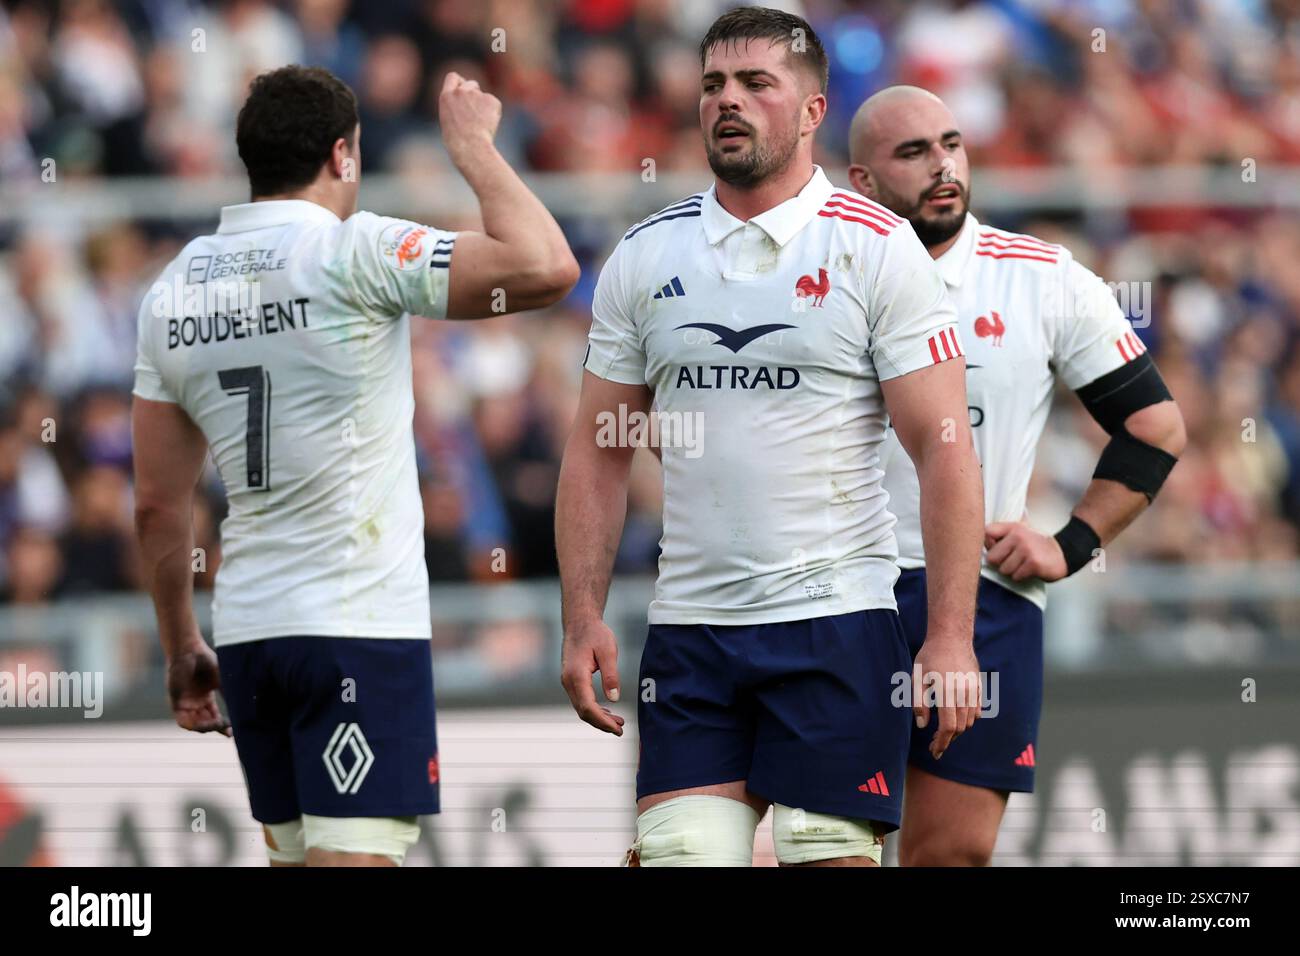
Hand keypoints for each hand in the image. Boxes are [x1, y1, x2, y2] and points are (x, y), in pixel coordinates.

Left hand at [165, 641, 230, 735]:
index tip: (233, 732)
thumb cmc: (205, 661)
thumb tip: (243, 708)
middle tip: (228, 728)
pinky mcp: (175, 702)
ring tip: (218, 725)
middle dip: (217, 728)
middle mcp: (195, 703)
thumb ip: (228, 695)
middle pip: (205, 723)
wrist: (189, 650)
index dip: (223, 726)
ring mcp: (185, 704)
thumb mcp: (221, 681)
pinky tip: (204, 724)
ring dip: (206, 728)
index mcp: (205, 698)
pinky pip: (182, 720)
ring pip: (194, 725)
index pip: (214, 717)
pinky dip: (192, 726)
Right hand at [438, 71, 501, 167]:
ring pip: (483, 95)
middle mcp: (461, 91)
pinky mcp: (491, 100)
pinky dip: (493, 113)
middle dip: (474, 93)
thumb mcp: (448, 121)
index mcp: (446, 96)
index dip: (460, 82)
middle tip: (476, 112)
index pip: (453, 77)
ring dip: (483, 105)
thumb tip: (466, 104)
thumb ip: (455, 106)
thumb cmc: (458, 141)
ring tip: (480, 124)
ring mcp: (476, 94)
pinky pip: (494, 104)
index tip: (464, 88)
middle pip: (471, 84)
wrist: (471, 146)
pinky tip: (488, 125)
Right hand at [560, 618, 624, 735]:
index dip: (603, 721)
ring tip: (618, 723)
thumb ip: (611, 675)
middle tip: (621, 730)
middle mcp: (569, 681)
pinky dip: (594, 709)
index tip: (618, 728)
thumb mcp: (608, 651)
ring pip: (581, 708)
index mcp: (576, 675)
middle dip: (601, 723)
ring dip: (598, 718)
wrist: (580, 622)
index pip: (588, 706)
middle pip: (583, 711)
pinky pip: (581, 700)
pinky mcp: (572, 680)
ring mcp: (568, 682)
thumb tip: (614, 700)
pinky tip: (608, 712)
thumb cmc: (595, 633)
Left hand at [912, 637, 980, 759]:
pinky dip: (968, 719)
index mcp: (947, 692)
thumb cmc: (930, 656)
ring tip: (943, 732)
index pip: (948, 727)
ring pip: (970, 721)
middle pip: (960, 727)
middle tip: (934, 745)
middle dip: (947, 739)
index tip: (935, 751)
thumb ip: (919, 703)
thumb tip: (923, 725)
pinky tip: (956, 719)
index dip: (941, 742)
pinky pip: (977, 711)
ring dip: (957, 730)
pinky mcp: (978, 687)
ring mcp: (974, 690)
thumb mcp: (917, 677)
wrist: (952, 637)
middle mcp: (964, 693)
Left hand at [984, 521, 1067, 581]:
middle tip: (1013, 560)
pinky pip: (1015, 576)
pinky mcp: (1033, 564)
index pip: (986, 533)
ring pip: (1003, 570)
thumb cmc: (1036, 545)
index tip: (998, 549)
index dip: (988, 545)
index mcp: (1013, 527)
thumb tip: (983, 542)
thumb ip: (1001, 535)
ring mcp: (1026, 550)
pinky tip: (1030, 570)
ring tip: (1023, 565)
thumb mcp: (1020, 533)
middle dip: (1000, 563)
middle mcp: (1018, 536)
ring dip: (1012, 571)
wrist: (1064, 553)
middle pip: (992, 558)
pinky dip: (1021, 577)